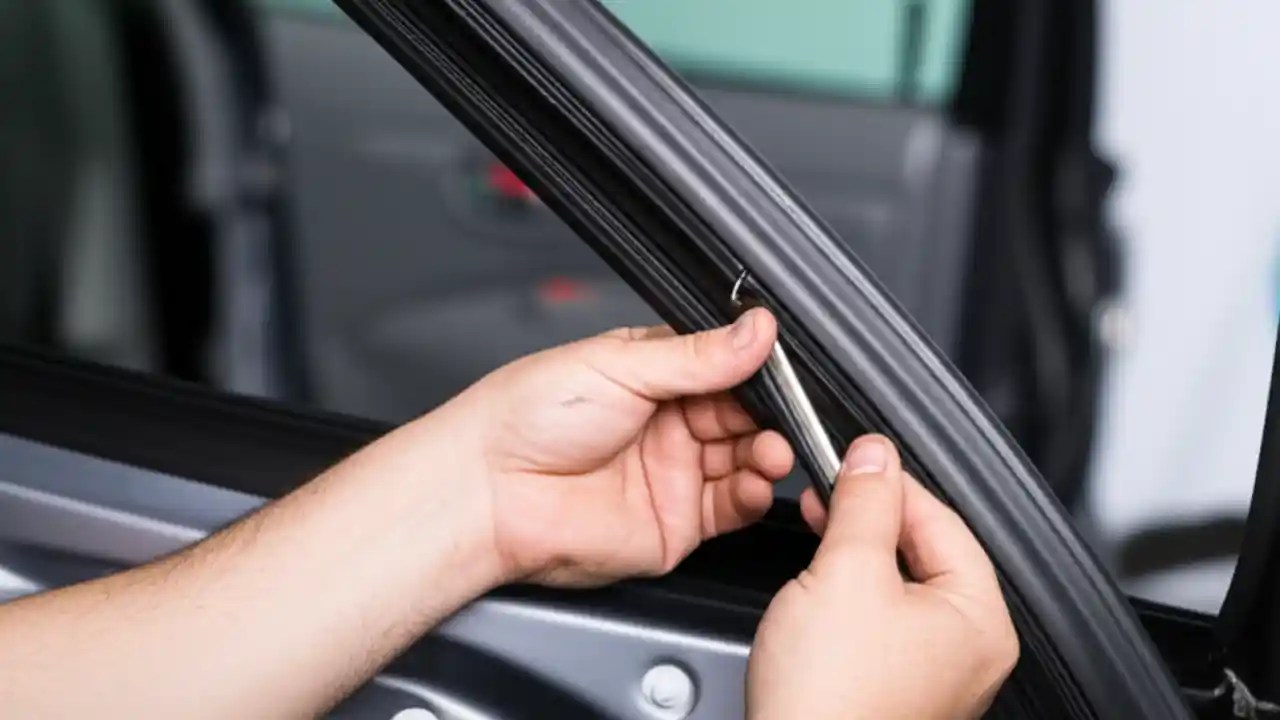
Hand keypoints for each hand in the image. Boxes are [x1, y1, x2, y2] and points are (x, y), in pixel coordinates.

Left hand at [434, 308, 793, 586]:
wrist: (489, 491)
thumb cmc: (528, 417)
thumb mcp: (620, 365)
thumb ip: (697, 355)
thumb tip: (758, 328)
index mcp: (655, 375)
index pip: (726, 368)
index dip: (757, 370)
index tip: (782, 370)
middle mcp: (669, 424)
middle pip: (744, 415)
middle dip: (771, 414)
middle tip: (784, 414)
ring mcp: (674, 474)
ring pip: (746, 461)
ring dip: (769, 454)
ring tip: (771, 449)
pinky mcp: (676, 524)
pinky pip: (732, 509)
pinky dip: (754, 496)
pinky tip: (757, 480)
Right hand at [747, 435, 1018, 719]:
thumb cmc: (830, 697)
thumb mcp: (846, 571)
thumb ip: (865, 504)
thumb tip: (875, 456)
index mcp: (979, 620)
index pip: (944, 520)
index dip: (890, 481)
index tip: (852, 458)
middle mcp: (967, 650)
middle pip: (923, 550)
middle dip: (869, 516)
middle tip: (824, 493)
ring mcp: (931, 673)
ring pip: (897, 584)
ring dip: (854, 551)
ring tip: (814, 534)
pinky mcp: (890, 687)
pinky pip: (879, 620)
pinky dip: (849, 592)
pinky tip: (817, 587)